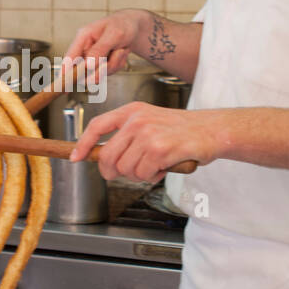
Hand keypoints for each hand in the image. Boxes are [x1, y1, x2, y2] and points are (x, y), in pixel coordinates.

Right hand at [62, 9, 146, 86]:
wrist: (134, 27)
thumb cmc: (123, 25)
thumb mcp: (114, 34)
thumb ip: (100, 49)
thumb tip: (88, 66)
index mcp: (83, 37)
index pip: (70, 57)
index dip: (65, 73)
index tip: (64, 86)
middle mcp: (85, 49)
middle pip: (85, 71)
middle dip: (103, 67)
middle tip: (117, 53)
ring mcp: (92, 58)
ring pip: (99, 73)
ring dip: (113, 64)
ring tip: (121, 49)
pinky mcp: (101, 64)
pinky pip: (108, 72)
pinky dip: (118, 64)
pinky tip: (121, 52)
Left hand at [69, 101, 225, 181]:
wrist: (212, 130)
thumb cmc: (181, 130)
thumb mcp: (150, 121)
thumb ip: (127, 136)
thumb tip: (104, 159)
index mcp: (132, 111)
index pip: (97, 126)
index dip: (83, 144)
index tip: (75, 157)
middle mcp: (137, 120)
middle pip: (108, 156)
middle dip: (113, 172)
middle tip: (126, 174)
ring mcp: (148, 134)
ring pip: (126, 169)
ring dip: (139, 175)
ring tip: (156, 164)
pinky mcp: (160, 149)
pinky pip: (144, 174)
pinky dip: (153, 177)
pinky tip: (165, 166)